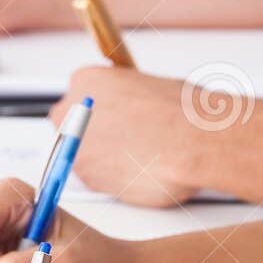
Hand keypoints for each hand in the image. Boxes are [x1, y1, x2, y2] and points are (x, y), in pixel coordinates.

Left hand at [48, 67, 210, 206]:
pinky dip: (113, 180)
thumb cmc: (180, 112)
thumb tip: (129, 108)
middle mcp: (72, 113)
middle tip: (124, 142)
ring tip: (137, 158)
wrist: (191, 141)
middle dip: (94, 137)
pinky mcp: (87, 179)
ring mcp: (75, 148)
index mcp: (85, 81)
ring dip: (103, 160)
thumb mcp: (148, 86)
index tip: (112, 120)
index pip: (77, 98)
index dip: (98, 113)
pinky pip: (95, 180)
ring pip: (81, 157)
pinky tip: (138, 172)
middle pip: (70, 128)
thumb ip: (125, 98)